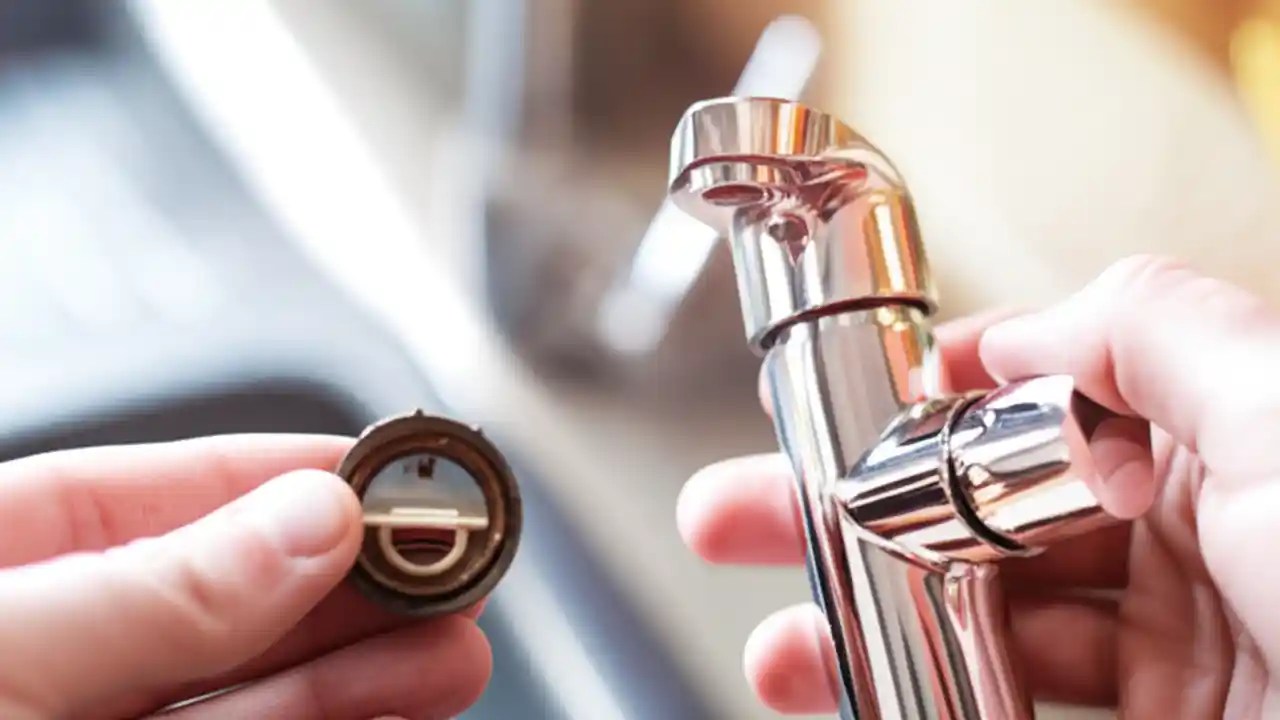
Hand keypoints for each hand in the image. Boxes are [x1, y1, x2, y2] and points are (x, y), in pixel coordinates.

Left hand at [0, 435, 490, 718]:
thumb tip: (309, 517)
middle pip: (234, 591)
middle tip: (451, 567)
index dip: (284, 476)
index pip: (155, 493)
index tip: (390, 472)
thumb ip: (157, 589)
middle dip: (357, 578)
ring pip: (262, 682)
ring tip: (455, 649)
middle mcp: (60, 647)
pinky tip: (399, 702)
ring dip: (373, 661)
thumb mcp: (6, 656)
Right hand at [678, 255, 1279, 716]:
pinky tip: (861, 699)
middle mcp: (1185, 550)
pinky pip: (1007, 712)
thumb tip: (1017, 328)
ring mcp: (1170, 662)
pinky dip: (924, 705)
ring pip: (979, 630)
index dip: (923, 407)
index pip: (1033, 408)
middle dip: (846, 516)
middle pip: (978, 521)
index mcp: (1212, 450)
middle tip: (744, 520)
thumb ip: (1150, 332)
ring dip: (866, 630)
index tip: (832, 418)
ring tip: (782, 645)